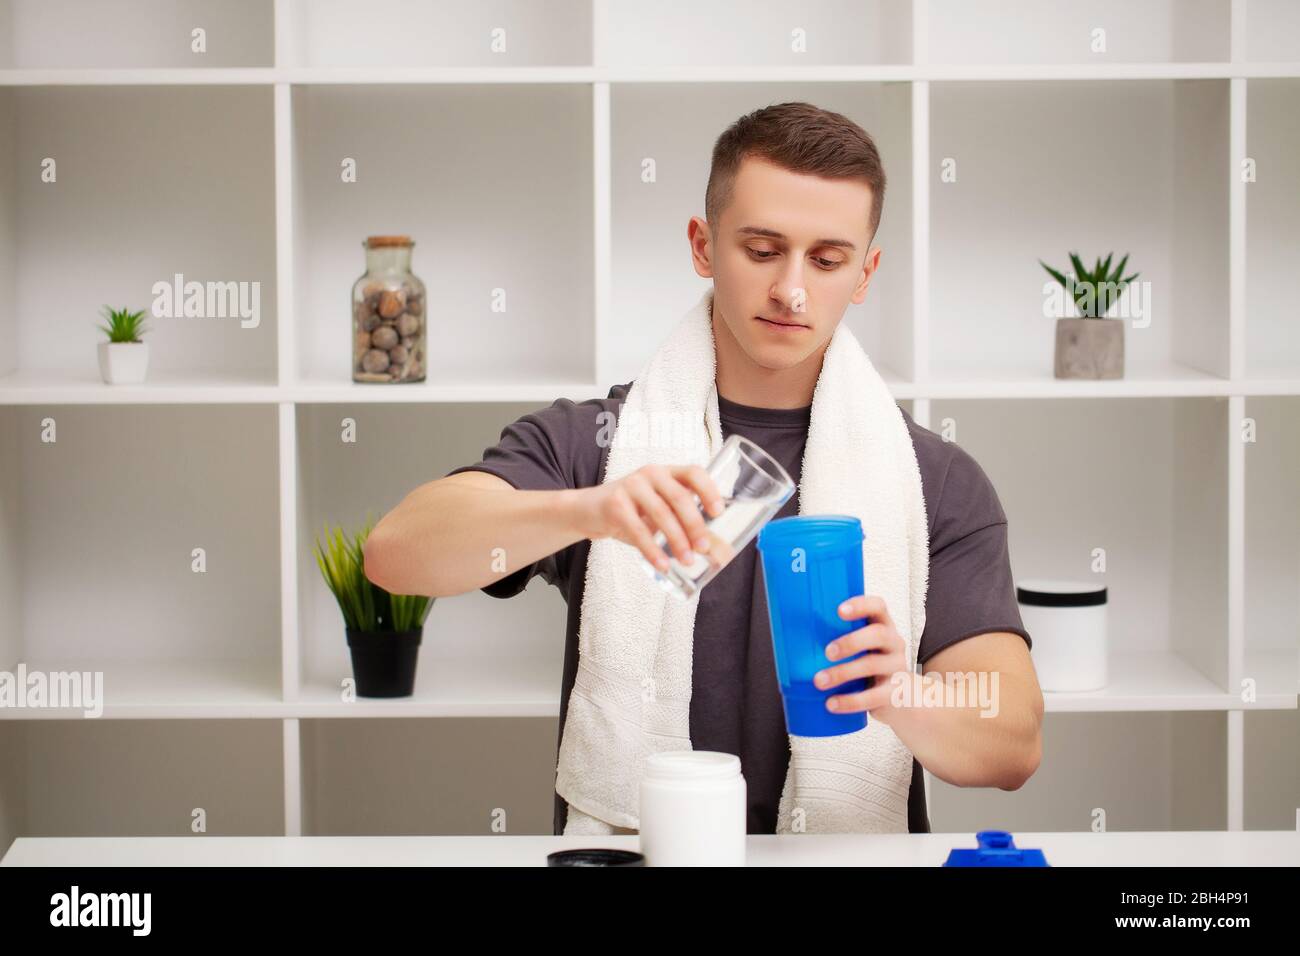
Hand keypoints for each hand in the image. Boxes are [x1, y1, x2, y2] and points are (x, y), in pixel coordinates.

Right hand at [579, 464, 725, 570]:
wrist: (586, 511)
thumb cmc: (630, 512)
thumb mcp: (657, 511)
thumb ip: (681, 523)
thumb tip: (716, 550)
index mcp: (666, 473)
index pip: (694, 473)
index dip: (709, 490)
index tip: (718, 512)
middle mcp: (650, 474)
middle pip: (680, 497)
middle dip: (695, 525)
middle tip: (704, 548)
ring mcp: (631, 486)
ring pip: (661, 514)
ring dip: (677, 540)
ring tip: (687, 561)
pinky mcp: (615, 504)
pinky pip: (638, 530)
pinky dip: (652, 550)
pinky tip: (662, 564)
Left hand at [813, 594, 909, 721]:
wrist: (901, 698)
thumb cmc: (869, 666)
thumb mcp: (861, 648)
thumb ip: (838, 638)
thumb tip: (789, 635)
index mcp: (883, 626)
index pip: (878, 606)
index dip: (861, 605)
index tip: (839, 611)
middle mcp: (894, 644)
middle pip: (878, 634)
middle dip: (851, 641)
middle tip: (827, 652)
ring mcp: (896, 668)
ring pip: (872, 665)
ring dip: (843, 673)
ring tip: (819, 681)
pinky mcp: (894, 694)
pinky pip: (873, 697)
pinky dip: (849, 701)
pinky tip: (831, 703)